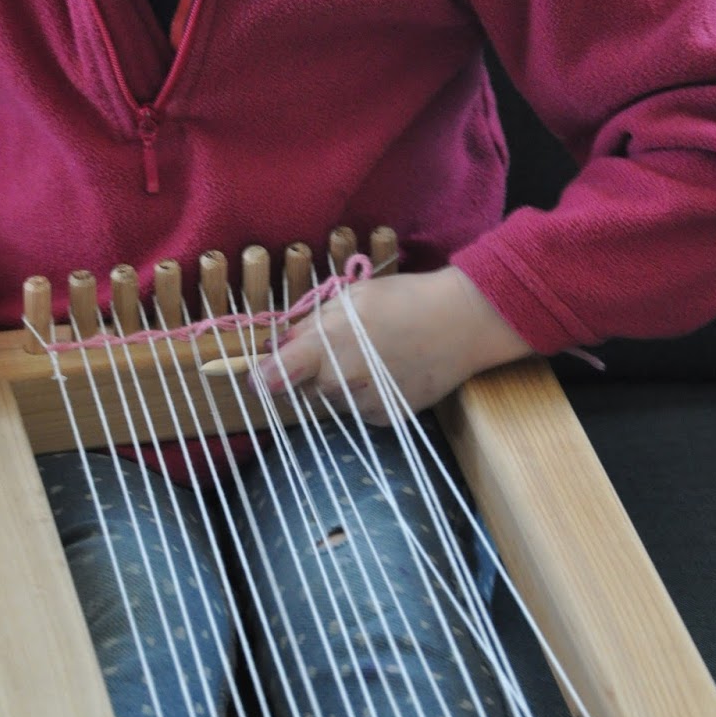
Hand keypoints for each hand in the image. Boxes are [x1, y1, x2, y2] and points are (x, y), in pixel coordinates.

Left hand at [252, 266, 530, 424]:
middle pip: (302, 388)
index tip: (254, 380)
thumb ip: (310, 324)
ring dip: (337, 384)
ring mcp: (362, 403)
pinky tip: (387, 372)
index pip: (276, 375)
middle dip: (309, 371)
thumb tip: (279, 345)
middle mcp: (340, 381)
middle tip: (336, 347)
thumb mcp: (351, 298)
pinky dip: (363, 395)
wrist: (461, 323)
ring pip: (331, 400)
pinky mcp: (383, 418)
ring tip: (370, 356)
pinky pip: (357, 409)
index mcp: (327, 345)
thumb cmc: (404, 300)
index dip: (261, 379)